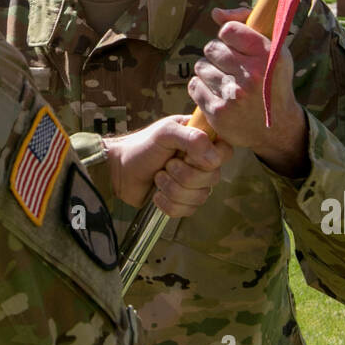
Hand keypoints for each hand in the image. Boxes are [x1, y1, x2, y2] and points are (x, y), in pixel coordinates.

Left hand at [105, 115, 231, 217]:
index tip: (191, 156)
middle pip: (214, 177)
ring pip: (200, 197)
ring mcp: (193, 184)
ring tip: (158, 177)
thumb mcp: (165, 133)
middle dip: (185, 175)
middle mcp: (201, 162)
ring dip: (173, 189)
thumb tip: (214, 158)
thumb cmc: (141, 147)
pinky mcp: (182, 202)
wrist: (119, 171)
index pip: (226, 151)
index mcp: (201, 140)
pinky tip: (156, 194)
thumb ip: (191, 138)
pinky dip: (168, 204)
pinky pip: (187, 211)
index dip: (213, 158)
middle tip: (166, 165)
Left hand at [188, 7, 307, 175]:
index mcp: (267, 55)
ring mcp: (234, 95)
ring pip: (201, 67)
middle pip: (211, 48)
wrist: (279, 128)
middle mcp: (252, 75)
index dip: (229, 37)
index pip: (228, 30)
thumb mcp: (273, 49)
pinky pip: (194, 86)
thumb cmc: (272, 81)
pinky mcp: (218, 112)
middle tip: (231, 67)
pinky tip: (217, 93)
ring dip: (209, 72)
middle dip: (218, 56)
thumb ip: (245, 23)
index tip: (236, 46)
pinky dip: (202, 88)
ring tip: (226, 81)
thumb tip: (215, 13)